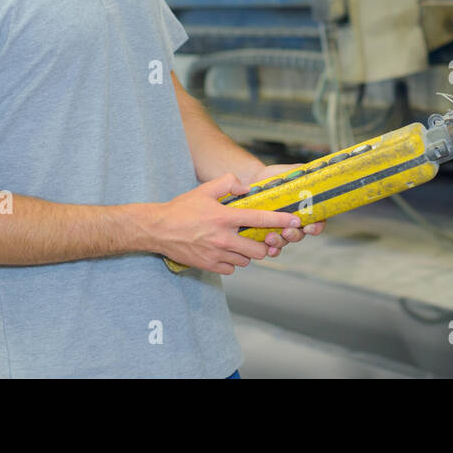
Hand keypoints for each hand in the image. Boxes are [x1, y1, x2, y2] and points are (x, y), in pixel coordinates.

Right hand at [153, 173, 300, 274]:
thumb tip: (246, 187)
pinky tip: (226, 252)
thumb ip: (228, 183)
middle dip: (263, 243)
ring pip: (246, 260)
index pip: (259, 219)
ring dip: (247, 253)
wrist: (158, 230)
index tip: (295, 221)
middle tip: (260, 237)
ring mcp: (216, 254)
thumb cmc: (181, 209)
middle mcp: (223, 238)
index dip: (281, 220)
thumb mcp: (204, 189)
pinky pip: (231, 269)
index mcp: (224, 217)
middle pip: (258, 249)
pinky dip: (232, 262)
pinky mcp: (209, 265)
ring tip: (239, 243)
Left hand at [244, 164, 326, 256]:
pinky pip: (272, 247)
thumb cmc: (276, 177)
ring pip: (285, 241)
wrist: (253, 180)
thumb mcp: (292, 171)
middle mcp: (296, 222)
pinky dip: (272, 250)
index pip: (318, 222)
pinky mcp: (267, 234)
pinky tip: (267, 248)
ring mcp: (282, 229)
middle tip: (286, 231)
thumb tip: (314, 171)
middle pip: (301, 234)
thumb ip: (304, 172)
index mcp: (306, 209)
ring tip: (270, 238)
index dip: (316, 227)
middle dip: (294, 235)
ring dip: (280, 242)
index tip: (309, 227)